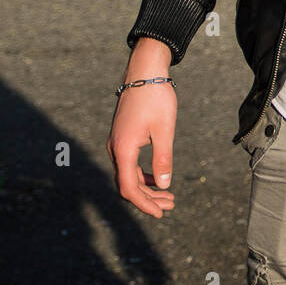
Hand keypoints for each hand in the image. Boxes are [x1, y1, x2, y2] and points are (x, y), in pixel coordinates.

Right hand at [106, 40, 176, 217]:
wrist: (144, 71)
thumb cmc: (156, 98)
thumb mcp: (164, 130)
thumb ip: (163, 159)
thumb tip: (164, 186)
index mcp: (123, 149)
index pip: (129, 188)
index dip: (144, 204)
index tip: (161, 213)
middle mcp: (115, 149)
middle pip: (127, 184)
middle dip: (148, 198)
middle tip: (170, 206)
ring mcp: (117, 143)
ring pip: (128, 175)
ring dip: (146, 187)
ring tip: (168, 196)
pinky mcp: (122, 137)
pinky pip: (129, 164)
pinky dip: (142, 174)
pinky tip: (157, 177)